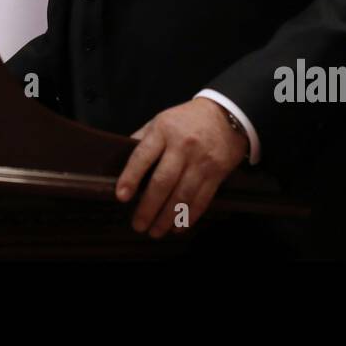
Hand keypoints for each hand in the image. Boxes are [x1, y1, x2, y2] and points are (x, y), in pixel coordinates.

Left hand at [115, 97, 248, 238]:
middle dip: (148, 207)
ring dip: (167, 217)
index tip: (121, 196)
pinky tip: (177, 226)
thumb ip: (142, 139)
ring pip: (182, 195)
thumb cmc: (186, 120)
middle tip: (138, 225)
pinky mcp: (217, 173)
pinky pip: (202, 199)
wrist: (226, 114)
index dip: (130, 177)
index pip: (143, 155)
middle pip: (163, 181)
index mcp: (164, 130)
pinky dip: (189, 216)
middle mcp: (183, 146)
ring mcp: (201, 161)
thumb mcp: (161, 121)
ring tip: (155, 231)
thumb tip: (119, 159)